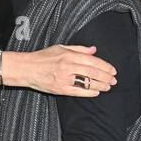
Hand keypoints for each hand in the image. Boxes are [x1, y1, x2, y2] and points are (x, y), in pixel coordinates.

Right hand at [2, 45, 116, 95]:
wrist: (27, 68)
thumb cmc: (43, 57)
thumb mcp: (61, 47)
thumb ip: (79, 49)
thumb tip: (94, 50)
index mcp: (68, 55)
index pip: (92, 60)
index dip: (104, 66)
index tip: (112, 70)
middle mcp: (67, 66)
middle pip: (92, 72)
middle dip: (105, 77)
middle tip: (114, 80)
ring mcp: (63, 79)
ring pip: (86, 82)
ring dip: (100, 85)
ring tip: (108, 86)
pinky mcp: (59, 89)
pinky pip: (77, 92)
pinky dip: (88, 92)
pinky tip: (96, 92)